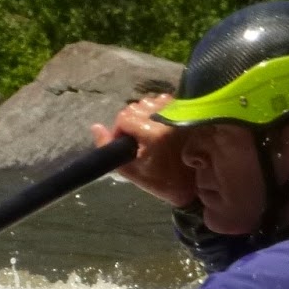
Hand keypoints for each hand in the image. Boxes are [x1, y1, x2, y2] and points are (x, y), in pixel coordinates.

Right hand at [91, 93, 195, 207]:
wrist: (193, 186)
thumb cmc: (161, 182)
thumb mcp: (132, 171)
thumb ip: (109, 149)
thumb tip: (95, 127)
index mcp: (152, 132)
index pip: (124, 117)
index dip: (118, 130)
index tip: (122, 143)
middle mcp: (166, 118)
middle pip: (135, 108)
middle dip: (130, 122)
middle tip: (134, 140)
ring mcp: (178, 114)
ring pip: (149, 102)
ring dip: (143, 114)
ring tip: (145, 132)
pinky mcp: (186, 114)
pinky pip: (164, 101)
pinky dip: (157, 109)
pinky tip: (158, 124)